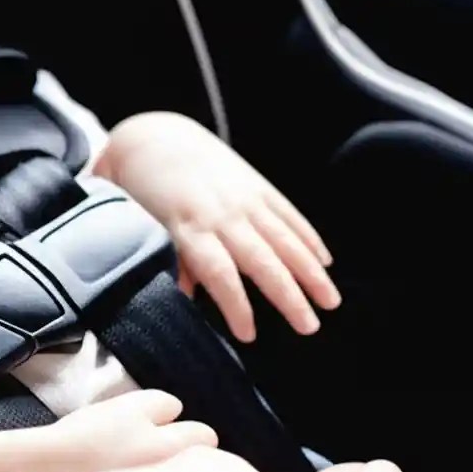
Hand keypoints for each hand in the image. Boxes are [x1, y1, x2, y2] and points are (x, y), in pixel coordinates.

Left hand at [96, 112, 340, 341]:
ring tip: (330, 302)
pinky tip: (325, 262)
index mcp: (188, 227)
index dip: (236, 305)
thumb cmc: (141, 192)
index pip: (219, 273)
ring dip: (311, 272)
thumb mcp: (142, 229)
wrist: (155, 137)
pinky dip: (308, 238)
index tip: (248, 335)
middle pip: (262, 261)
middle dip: (289, 297)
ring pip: (285, 239)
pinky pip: (288, 214)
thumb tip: (180, 299)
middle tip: (309, 328)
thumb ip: (164, 263)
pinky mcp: (257, 185)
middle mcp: (222, 213)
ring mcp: (244, 197)